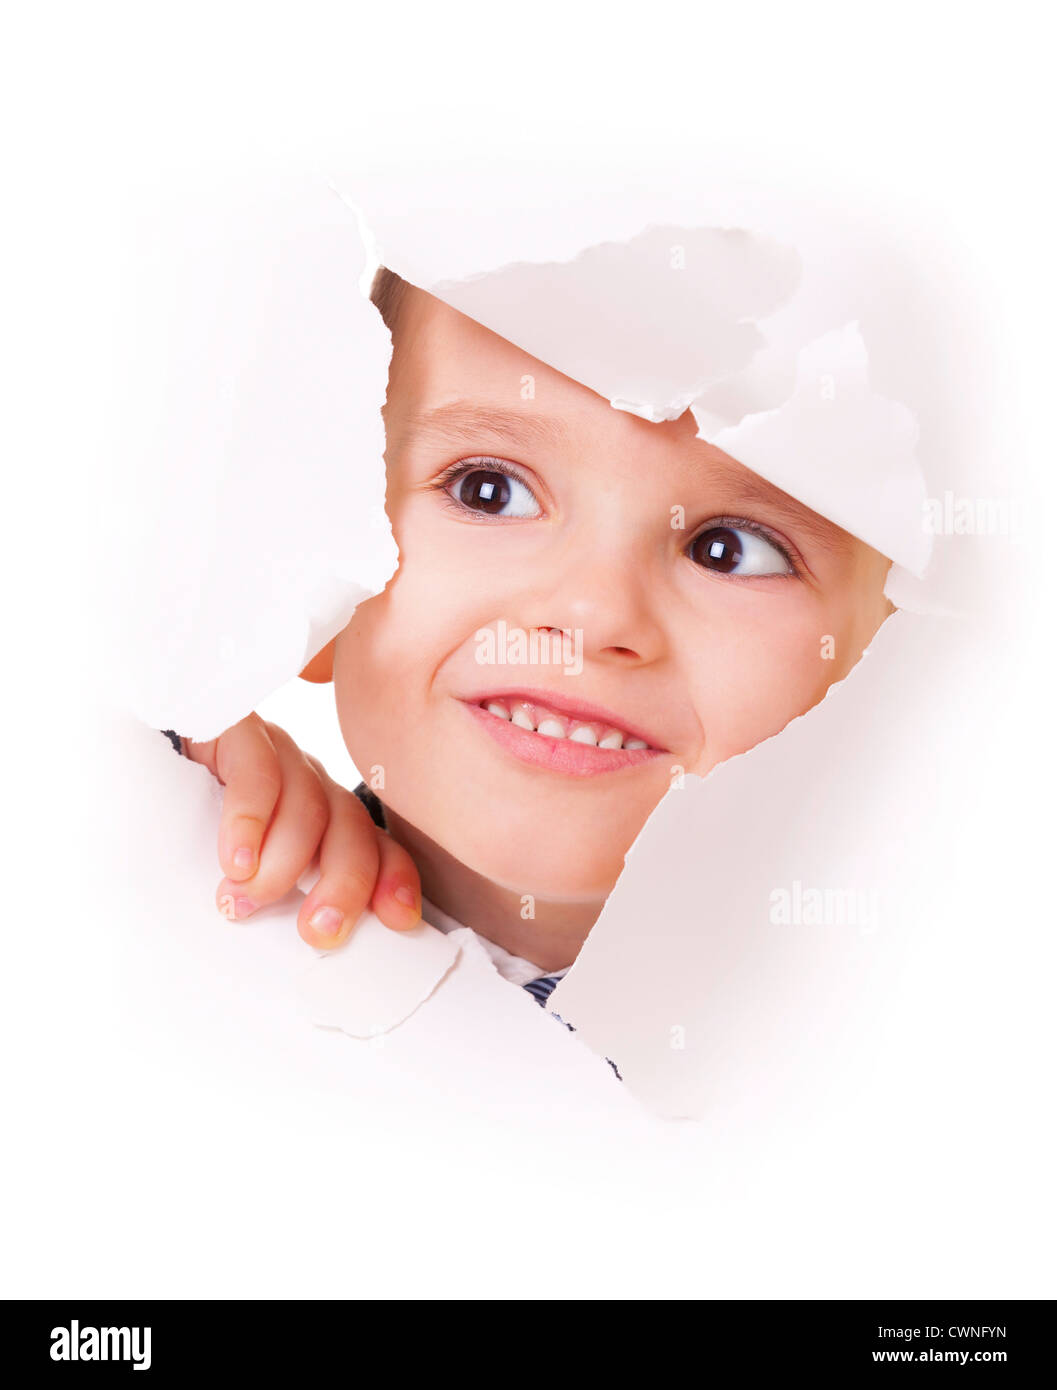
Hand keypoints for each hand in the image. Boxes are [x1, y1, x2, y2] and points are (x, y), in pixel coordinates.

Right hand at [183, 714, 420, 947]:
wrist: (129, 752)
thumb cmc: (188, 825)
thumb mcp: (241, 870)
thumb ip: (274, 895)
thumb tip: (304, 950)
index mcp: (321, 817)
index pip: (376, 846)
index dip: (394, 880)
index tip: (399, 921)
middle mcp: (308, 783)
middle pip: (351, 830)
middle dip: (343, 885)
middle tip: (317, 931)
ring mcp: (275, 754)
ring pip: (308, 806)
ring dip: (281, 865)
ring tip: (243, 902)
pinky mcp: (237, 734)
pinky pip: (257, 774)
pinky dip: (250, 821)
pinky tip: (235, 859)